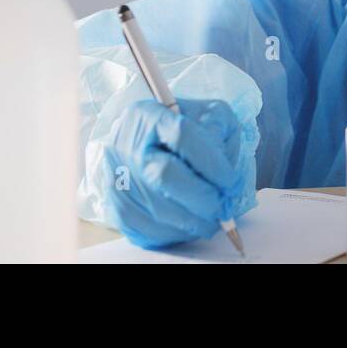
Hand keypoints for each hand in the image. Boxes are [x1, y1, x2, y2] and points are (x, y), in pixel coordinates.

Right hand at [98, 99, 243, 248]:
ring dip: (194, 220)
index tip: (231, 180)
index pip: (182, 135)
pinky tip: (191, 224)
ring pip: (157, 207)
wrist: (156, 146)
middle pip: (164, 175)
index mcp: (148, 114)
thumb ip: (221, 130)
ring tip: (213, 218)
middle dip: (203, 197)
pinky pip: (146, 229)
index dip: (211, 163)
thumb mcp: (212, 116)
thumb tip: (221, 169)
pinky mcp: (115, 207)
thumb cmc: (190, 131)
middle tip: (224, 208)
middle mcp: (124, 144)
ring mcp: (115, 177)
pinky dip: (176, 233)